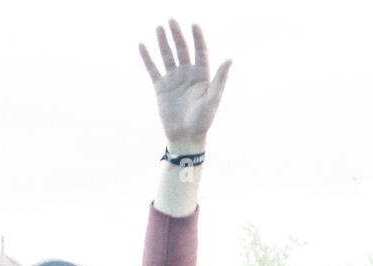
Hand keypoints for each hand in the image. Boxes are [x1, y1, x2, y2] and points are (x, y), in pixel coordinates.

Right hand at [139, 20, 230, 153]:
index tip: (194, 24)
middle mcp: (187, 74)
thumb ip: (220, 78)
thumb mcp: (213, 99)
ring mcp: (173, 80)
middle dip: (177, 35)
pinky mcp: (160, 88)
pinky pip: (153, 69)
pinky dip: (147, 58)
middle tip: (172, 20)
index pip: (200, 51)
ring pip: (167, 56)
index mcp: (201, 75)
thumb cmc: (203, 121)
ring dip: (163, 42)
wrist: (185, 137)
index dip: (197, 38)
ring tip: (159, 27)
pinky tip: (142, 45)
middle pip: (182, 50)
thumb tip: (230, 58)